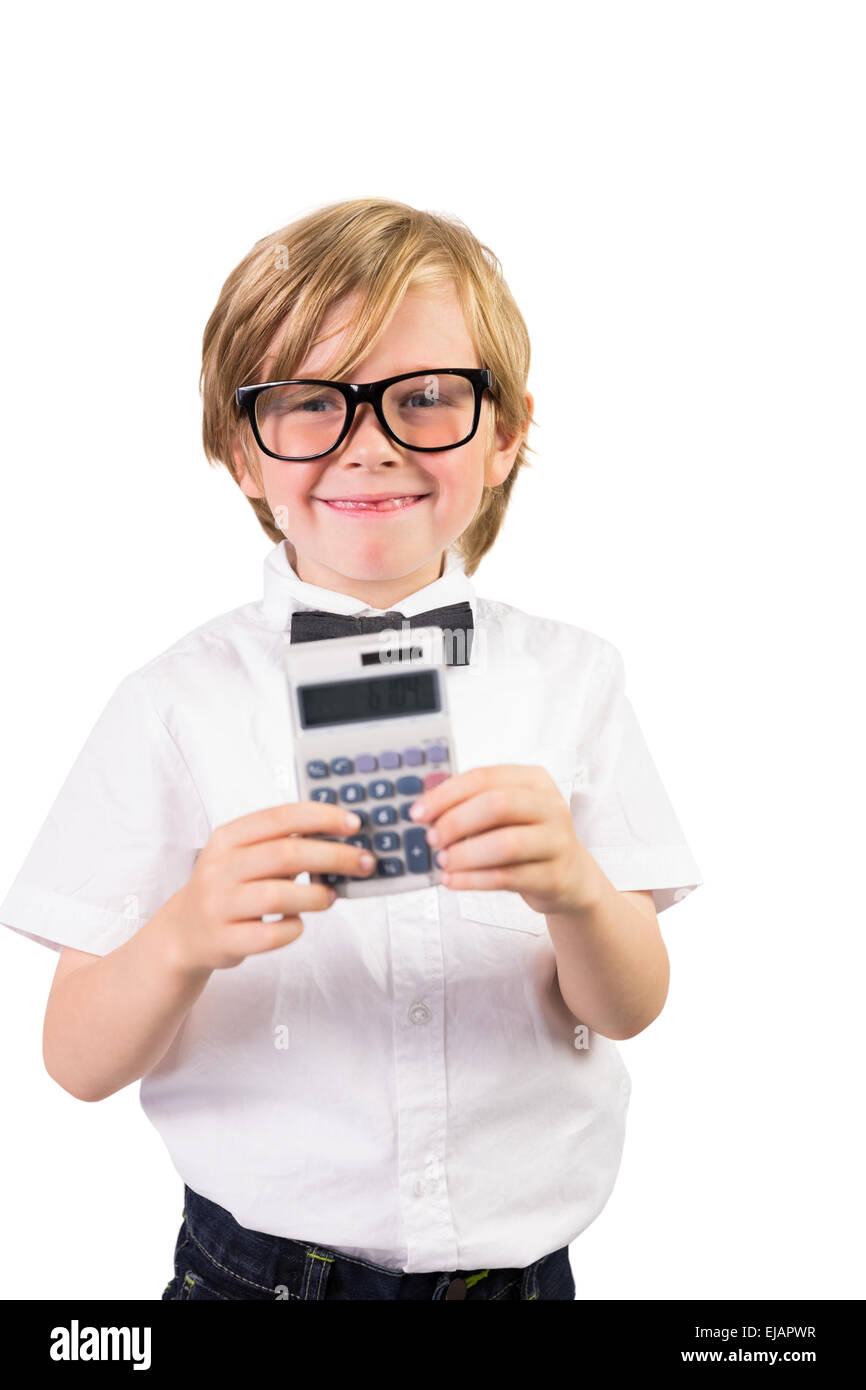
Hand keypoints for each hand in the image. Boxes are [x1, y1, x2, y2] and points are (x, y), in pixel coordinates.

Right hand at [164, 801, 375, 971]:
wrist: (184, 932)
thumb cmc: (230, 888)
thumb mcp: (243, 855)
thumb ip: (282, 842)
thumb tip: (342, 837)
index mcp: (228, 838)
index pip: (280, 817)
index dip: (321, 817)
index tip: (354, 824)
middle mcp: (219, 868)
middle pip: (285, 855)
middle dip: (333, 856)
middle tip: (364, 862)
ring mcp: (218, 905)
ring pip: (277, 896)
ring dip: (315, 895)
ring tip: (329, 897)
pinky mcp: (224, 940)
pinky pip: (271, 935)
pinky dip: (294, 928)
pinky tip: (297, 923)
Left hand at [409, 765, 603, 916]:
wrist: (571, 876)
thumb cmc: (528, 838)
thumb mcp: (507, 813)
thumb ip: (472, 804)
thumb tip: (426, 809)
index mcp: (534, 780)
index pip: (484, 778)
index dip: (446, 795)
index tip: (419, 813)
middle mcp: (550, 806)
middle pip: (496, 805)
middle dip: (456, 822)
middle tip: (433, 838)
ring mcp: (557, 841)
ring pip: (504, 844)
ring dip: (464, 854)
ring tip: (443, 861)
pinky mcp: (554, 876)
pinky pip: (507, 877)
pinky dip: (473, 880)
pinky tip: (453, 881)